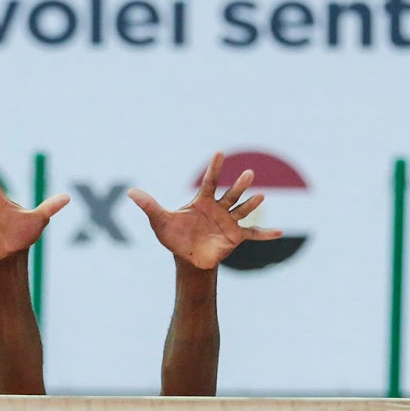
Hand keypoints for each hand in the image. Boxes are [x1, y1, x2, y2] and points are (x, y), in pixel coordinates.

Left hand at [128, 151, 282, 270]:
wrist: (187, 257)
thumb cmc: (174, 237)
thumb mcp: (160, 221)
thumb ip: (149, 205)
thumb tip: (130, 192)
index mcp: (202, 201)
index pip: (210, 181)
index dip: (214, 168)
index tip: (219, 153)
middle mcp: (219, 209)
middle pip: (230, 194)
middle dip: (239, 185)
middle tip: (248, 173)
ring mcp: (229, 222)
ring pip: (242, 210)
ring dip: (251, 204)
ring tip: (260, 196)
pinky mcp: (235, 237)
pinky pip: (253, 234)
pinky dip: (265, 234)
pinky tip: (279, 232)